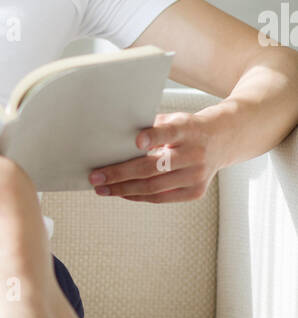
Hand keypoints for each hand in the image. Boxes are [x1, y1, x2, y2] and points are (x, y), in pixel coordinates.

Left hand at [88, 111, 220, 203]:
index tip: (136, 141)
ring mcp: (197, 176)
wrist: (222, 140)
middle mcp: (195, 154)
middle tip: (96, 176)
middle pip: (153, 167)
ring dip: (123, 189)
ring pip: (154, 187)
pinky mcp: (195, 191)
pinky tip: (121, 193)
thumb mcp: (174, 120)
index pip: (170, 132)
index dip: (153, 137)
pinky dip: (138, 196)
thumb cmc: (188, 129)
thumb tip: (115, 139)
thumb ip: (151, 128)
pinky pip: (160, 198)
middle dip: (120, 173)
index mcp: (189, 130)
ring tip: (102, 188)